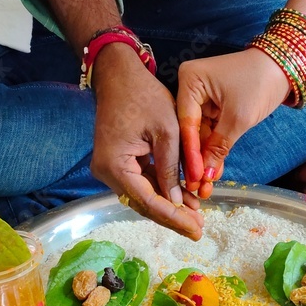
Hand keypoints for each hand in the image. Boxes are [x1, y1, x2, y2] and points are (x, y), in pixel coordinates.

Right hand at [91, 44, 204, 239]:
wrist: (119, 76)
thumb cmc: (144, 96)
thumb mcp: (167, 131)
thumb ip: (172, 168)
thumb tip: (180, 200)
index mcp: (115, 164)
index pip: (148, 200)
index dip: (174, 217)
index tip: (196, 229)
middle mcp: (106, 172)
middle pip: (144, 203)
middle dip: (173, 217)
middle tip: (199, 230)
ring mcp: (111, 169)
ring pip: (144, 196)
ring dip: (170, 206)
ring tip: (196, 217)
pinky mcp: (119, 163)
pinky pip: (142, 183)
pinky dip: (163, 191)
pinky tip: (185, 200)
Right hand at [177, 48, 290, 197]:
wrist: (285, 67)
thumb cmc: (260, 83)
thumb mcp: (239, 118)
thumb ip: (219, 146)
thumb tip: (206, 176)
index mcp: (189, 80)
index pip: (186, 124)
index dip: (191, 154)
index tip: (194, 178)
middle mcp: (190, 87)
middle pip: (189, 131)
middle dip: (196, 161)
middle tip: (196, 188)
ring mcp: (200, 97)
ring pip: (200, 135)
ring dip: (205, 160)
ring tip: (205, 187)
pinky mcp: (212, 105)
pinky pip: (210, 132)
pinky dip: (213, 150)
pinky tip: (213, 173)